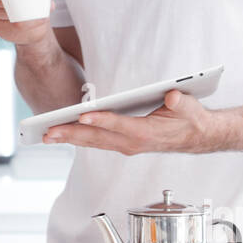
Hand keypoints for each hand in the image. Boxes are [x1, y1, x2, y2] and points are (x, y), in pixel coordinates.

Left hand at [43, 89, 227, 154]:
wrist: (196, 136)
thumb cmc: (190, 119)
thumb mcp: (189, 107)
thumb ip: (181, 102)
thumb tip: (172, 96)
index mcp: (146, 133)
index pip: (119, 126)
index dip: (101, 120)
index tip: (82, 115)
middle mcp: (132, 143)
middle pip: (97, 138)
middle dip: (71, 134)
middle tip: (49, 131)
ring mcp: (125, 146)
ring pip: (92, 142)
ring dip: (69, 138)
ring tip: (46, 134)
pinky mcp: (122, 144)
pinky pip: (96, 142)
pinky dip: (78, 138)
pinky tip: (62, 133)